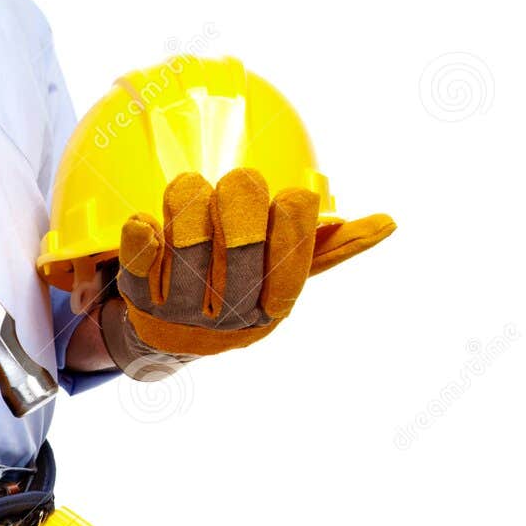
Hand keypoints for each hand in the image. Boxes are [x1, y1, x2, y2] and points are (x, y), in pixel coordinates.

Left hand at [104, 169, 393, 374]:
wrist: (166, 340)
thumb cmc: (234, 291)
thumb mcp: (283, 276)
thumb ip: (329, 249)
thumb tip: (387, 223)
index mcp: (272, 304)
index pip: (297, 241)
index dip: (291, 209)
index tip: (285, 199)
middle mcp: (230, 314)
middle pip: (242, 237)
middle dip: (238, 196)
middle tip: (235, 186)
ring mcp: (182, 313)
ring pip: (189, 239)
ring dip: (189, 200)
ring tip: (191, 194)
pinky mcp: (138, 304)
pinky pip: (138, 260)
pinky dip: (142, 231)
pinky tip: (147, 221)